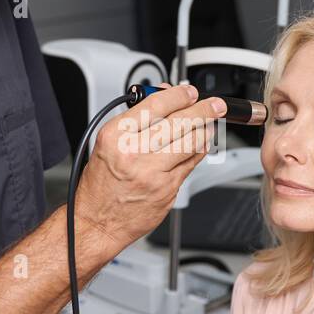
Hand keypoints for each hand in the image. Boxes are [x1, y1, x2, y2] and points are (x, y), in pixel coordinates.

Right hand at [74, 82, 224, 250]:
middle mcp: (134, 153)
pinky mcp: (168, 189)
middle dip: (204, 109)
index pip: (156, 105)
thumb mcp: (107, 144)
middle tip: (215, 105)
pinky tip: (199, 145)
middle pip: (180, 122)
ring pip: (192, 142)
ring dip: (205, 130)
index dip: (179, 95)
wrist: (97, 221)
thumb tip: (163, 99)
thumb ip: (136, 121)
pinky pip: (191, 164)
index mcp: (116, 136)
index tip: (189, 92)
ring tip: (209, 124)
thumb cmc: (100, 184)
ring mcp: (153, 173)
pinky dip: (198, 151)